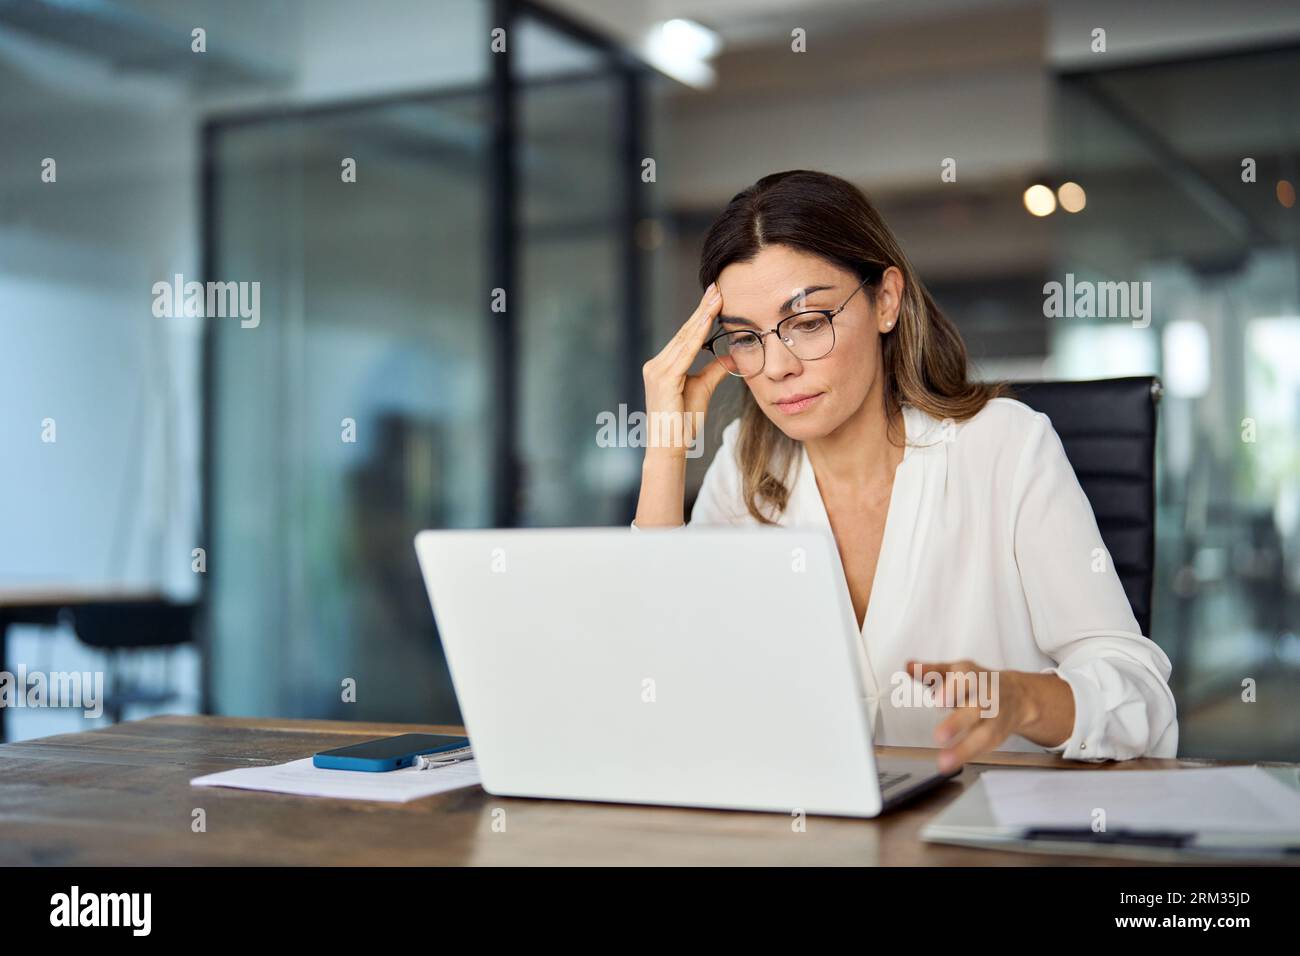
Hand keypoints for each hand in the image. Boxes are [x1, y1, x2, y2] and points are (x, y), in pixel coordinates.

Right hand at [640, 282, 730, 456]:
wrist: (669, 447)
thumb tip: (733, 355)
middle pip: (684, 332)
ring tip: (716, 297)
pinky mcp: (664, 379)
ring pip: (684, 338)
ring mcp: (657, 371)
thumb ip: (714, 370)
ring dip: (702, 316)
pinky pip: (684, 352)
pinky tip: (707, 321)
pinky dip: (696, 335)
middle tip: (717, 287)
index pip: (685, 336)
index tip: (714, 297)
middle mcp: (656, 365)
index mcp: (663, 366)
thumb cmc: (682, 423)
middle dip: (702, 309)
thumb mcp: (702, 389)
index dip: (700, 315)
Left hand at [904, 659, 1073, 772]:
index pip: (966, 679)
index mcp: (974, 677)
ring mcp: (995, 718)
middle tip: (939, 736)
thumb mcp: (955, 671)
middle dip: (958, 723)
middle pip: (976, 709)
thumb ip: (930, 672)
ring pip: (984, 734)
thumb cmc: (979, 682)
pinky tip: (953, 763)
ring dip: (964, 749)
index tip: (939, 700)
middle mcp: (987, 697)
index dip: (953, 689)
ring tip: (945, 761)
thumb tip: (908, 666)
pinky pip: (986, 748)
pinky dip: (970, 756)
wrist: (1017, 695)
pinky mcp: (998, 735)